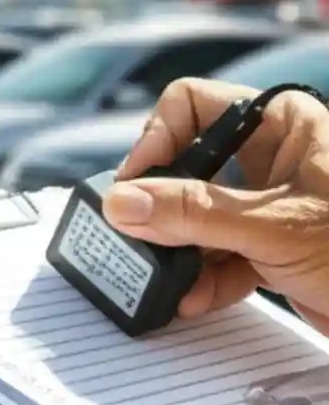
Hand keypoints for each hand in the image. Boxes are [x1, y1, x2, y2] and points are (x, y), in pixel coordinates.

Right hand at [102, 77, 328, 332]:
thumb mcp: (273, 227)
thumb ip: (193, 213)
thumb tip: (123, 202)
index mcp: (281, 124)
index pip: (189, 105)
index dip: (154, 143)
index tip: (134, 191)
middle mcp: (273, 156)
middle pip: (186, 164)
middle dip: (161, 207)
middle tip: (139, 238)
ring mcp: (271, 203)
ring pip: (197, 214)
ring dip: (179, 250)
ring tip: (168, 279)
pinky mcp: (274, 246)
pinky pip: (218, 252)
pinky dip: (204, 277)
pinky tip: (196, 298)